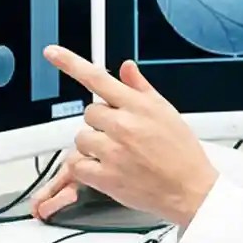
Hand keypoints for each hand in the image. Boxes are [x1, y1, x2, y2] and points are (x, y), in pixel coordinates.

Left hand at [40, 45, 217, 226]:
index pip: (98, 78)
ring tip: (117, 154)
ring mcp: (113, 151)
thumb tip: (126, 68)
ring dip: (93, 145)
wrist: (190, 189)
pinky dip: (86, 167)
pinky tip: (106, 168)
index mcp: (139, 106)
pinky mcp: (105, 177)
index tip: (52, 53)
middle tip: (120, 134)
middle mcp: (124, 125)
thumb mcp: (167, 112)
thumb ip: (141, 88)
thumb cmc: (182, 153)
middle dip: (101, 122)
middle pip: (89, 113)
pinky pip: (77, 164)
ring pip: (81, 138)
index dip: (71, 63)